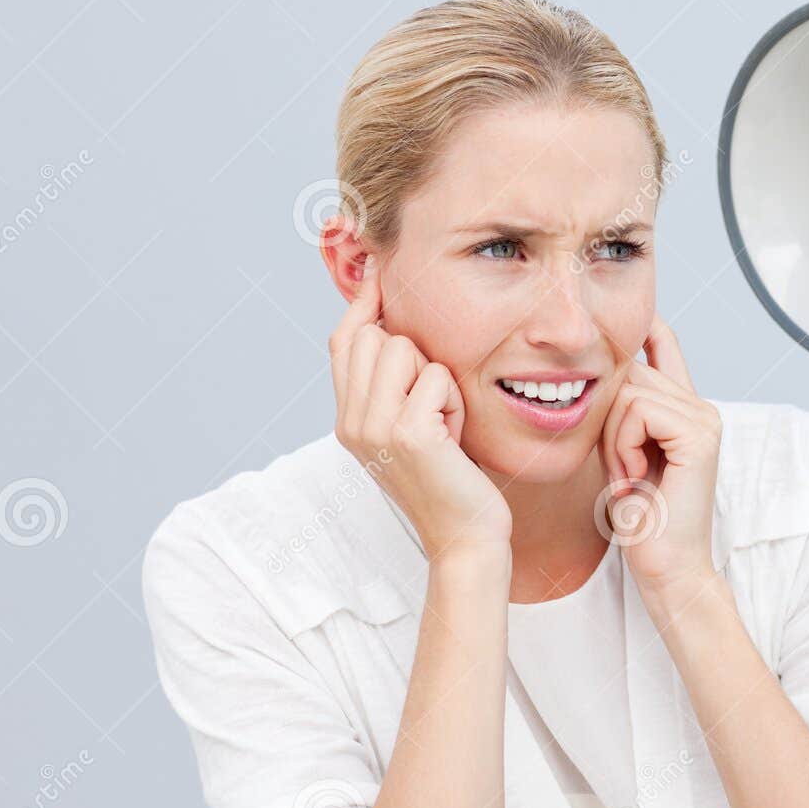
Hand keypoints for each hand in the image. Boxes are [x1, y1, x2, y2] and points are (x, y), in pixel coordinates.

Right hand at [329, 258, 512, 560]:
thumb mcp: (413, 427)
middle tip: (432, 404)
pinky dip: (455, 403)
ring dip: (437, 379)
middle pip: (374, 335)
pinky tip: (455, 437)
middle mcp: (352, 422)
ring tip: (444, 422)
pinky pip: (437, 377)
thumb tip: (393, 323)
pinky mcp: (407, 434)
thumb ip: (395, 386)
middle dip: (415, 354)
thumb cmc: (452, 479)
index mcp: (348, 419)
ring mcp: (374, 428)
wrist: (464, 536)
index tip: (382, 271)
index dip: (364, 302)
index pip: (344, 340)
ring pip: (403, 348)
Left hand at [598, 317, 722, 619]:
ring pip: (629, 390)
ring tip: (627, 477)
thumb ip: (623, 412)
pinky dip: (623, 446)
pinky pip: (638, 411)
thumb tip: (599, 368)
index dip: (643, 326)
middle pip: (629, 370)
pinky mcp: (699, 434)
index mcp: (687, 408)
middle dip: (608, 419)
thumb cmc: (641, 519)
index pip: (663, 343)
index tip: (628, 314)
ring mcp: (704, 418)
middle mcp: (701, 406)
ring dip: (612, 439)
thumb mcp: (623, 453)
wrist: (666, 566)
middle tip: (620, 469)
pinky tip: (635, 478)